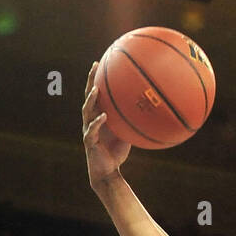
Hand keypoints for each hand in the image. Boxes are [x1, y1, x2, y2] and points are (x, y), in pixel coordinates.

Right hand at [82, 62, 131, 190]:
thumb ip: (132, 120)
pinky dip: (97, 122)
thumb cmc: (117, 152)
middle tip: (95, 67)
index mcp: (98, 115)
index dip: (97, 78)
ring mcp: (88, 130)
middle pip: (88, 96)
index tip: (100, 63)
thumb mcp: (127, 133)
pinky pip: (92, 130)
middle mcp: (91, 120)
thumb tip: (149, 111)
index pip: (96, 94)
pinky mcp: (89, 141)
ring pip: (86, 111)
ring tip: (96, 89)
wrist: (108, 172)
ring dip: (91, 99)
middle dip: (91, 81)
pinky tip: (104, 116)